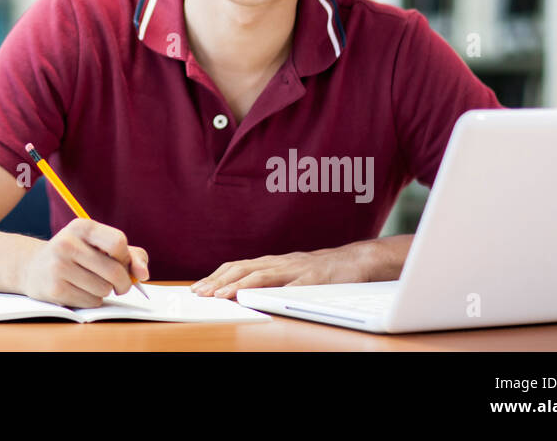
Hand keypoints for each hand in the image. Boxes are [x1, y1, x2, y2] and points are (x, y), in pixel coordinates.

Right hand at [20, 218, 149, 307]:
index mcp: (82, 226)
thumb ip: (130, 255)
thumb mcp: (99, 245)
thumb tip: (143, 274)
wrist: (35, 267)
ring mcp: (59, 266)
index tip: (122, 264)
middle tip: (119, 285)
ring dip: (105, 291)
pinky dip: (92, 300)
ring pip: (104, 289)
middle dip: (123, 283)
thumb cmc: (77, 255)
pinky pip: (91, 301)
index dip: (126, 258)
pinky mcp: (55, 289)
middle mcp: (68, 243)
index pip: (118, 242)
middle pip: (114, 271)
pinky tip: (80, 291)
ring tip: (92, 283)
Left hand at [191, 237, 409, 297]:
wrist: (358, 260)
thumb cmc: (323, 271)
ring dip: (234, 285)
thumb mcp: (292, 273)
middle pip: (241, 269)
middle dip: (217, 281)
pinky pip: (286, 285)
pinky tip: (256, 296)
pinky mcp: (311, 279)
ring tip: (217, 295)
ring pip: (258, 274)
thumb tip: (243, 293)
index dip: (216, 276)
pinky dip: (269, 290)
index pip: (237, 266)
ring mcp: (294, 269)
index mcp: (273, 261)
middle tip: (198, 293)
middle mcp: (279, 262)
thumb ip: (271, 280)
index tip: (198, 288)